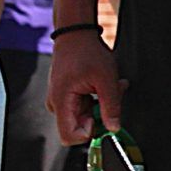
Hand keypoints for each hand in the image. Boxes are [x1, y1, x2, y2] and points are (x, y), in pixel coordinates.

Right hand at [49, 30, 124, 144]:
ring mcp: (61, 100)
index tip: (102, 117)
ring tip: (111, 86)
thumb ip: (111, 106)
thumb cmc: (87, 51)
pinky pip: (84, 107)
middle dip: (100, 115)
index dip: (89, 133)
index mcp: (61, 101)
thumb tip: (113, 128)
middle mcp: (57, 104)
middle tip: (113, 95)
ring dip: (102, 105)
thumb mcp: (106, 79)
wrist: (75, 33)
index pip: (69, 136)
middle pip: (80, 127)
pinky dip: (98, 98)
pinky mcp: (67, 96)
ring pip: (85, 116)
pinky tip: (104, 85)